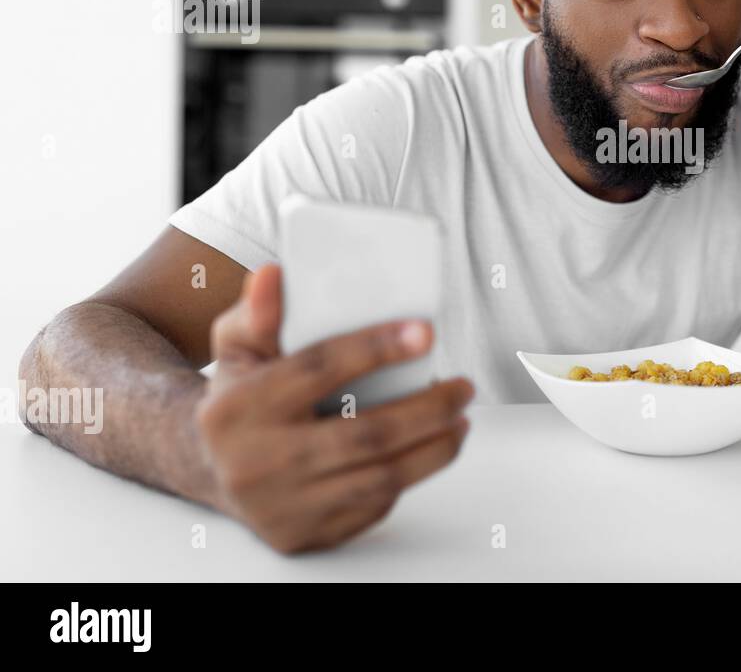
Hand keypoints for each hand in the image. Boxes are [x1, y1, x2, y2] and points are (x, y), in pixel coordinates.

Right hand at [194, 264, 473, 553]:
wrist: (205, 466)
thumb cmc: (238, 394)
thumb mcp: (236, 346)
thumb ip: (258, 311)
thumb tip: (275, 275)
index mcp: (237, 408)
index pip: (319, 370)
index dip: (376, 348)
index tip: (425, 332)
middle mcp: (255, 463)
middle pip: (366, 433)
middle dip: (429, 408)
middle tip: (464, 386)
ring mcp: (280, 507)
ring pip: (379, 478)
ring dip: (435, 448)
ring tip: (461, 420)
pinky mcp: (302, 536)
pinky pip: (371, 507)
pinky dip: (409, 476)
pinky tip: (429, 450)